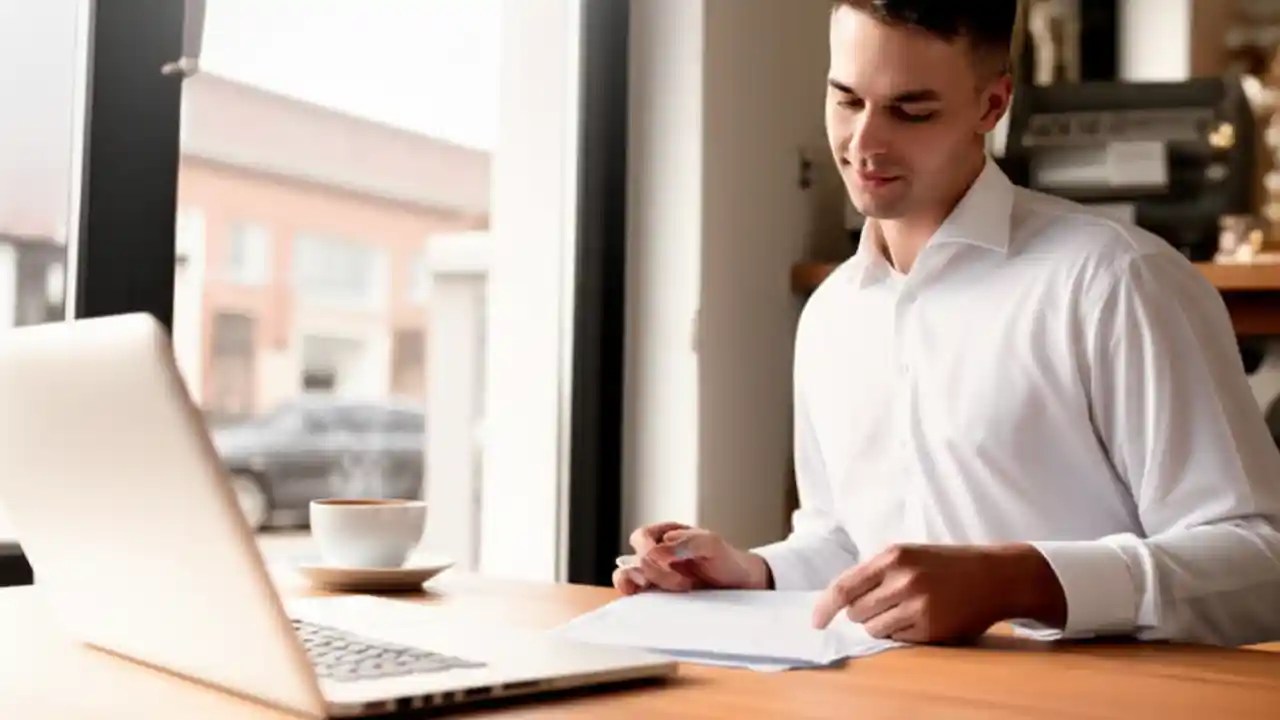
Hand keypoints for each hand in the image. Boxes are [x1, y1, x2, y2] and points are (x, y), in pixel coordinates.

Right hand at [611, 522, 772, 594]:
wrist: (744, 586)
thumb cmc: (727, 560)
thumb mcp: (712, 543)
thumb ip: (686, 542)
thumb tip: (656, 552)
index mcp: (665, 537)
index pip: (641, 537)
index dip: (646, 549)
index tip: (665, 560)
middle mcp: (656, 557)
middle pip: (633, 561)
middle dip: (652, 573)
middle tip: (683, 585)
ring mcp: (655, 580)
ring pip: (627, 580)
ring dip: (640, 587)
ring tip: (668, 595)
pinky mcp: (659, 600)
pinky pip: (638, 601)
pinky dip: (638, 603)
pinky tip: (654, 607)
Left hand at [811, 543, 1065, 643]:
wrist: (994, 575)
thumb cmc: (946, 565)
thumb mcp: (909, 554)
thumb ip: (875, 573)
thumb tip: (839, 600)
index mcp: (892, 557)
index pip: (844, 587)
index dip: (825, 607)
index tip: (816, 622)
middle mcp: (902, 580)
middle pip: (856, 613)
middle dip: (863, 614)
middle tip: (886, 604)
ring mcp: (916, 605)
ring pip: (875, 629)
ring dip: (882, 626)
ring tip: (906, 611)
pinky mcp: (931, 627)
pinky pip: (899, 639)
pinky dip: (904, 634)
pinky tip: (924, 619)